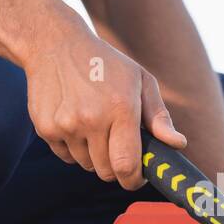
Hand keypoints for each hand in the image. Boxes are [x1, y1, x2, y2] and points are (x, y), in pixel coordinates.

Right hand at [24, 17, 185, 188]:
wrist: (54, 44)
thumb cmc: (105, 64)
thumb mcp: (139, 80)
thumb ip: (159, 116)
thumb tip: (178, 144)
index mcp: (120, 109)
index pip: (126, 166)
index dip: (134, 180)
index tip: (138, 176)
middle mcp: (91, 120)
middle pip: (107, 172)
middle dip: (116, 167)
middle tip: (118, 146)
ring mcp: (66, 125)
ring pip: (86, 165)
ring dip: (94, 155)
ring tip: (95, 126)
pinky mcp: (46, 128)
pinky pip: (66, 157)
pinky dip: (74, 148)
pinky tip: (75, 122)